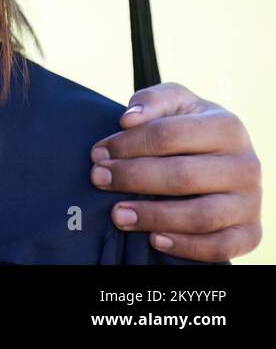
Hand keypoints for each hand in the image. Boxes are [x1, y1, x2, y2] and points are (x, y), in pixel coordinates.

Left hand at [90, 82, 261, 261]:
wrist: (223, 158)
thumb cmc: (189, 127)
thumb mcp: (175, 103)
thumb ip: (152, 101)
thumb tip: (129, 119)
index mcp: (227, 126)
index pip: (168, 135)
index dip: (127, 144)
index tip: (97, 152)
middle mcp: (246, 165)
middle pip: (182, 176)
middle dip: (133, 178)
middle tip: (99, 179)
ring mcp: (250, 202)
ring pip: (201, 215)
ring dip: (154, 216)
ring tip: (117, 214)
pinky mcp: (250, 233)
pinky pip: (221, 247)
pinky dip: (186, 247)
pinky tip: (154, 239)